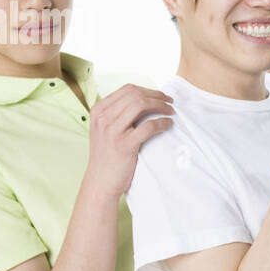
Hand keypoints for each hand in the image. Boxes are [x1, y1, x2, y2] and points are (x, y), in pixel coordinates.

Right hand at [83, 84, 174, 198]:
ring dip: (160, 106)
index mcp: (98, 110)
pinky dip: (162, 122)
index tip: (161, 96)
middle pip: (136, 94)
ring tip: (171, 111)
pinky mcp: (124, 145)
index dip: (148, 90)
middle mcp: (103, 117)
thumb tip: (144, 99)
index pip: (127, 89)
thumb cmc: (108, 155)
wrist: (100, 181)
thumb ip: (118, 113)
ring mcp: (112, 130)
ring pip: (141, 105)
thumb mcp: (105, 129)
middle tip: (170, 102)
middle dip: (157, 96)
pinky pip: (148, 126)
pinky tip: (168, 125)